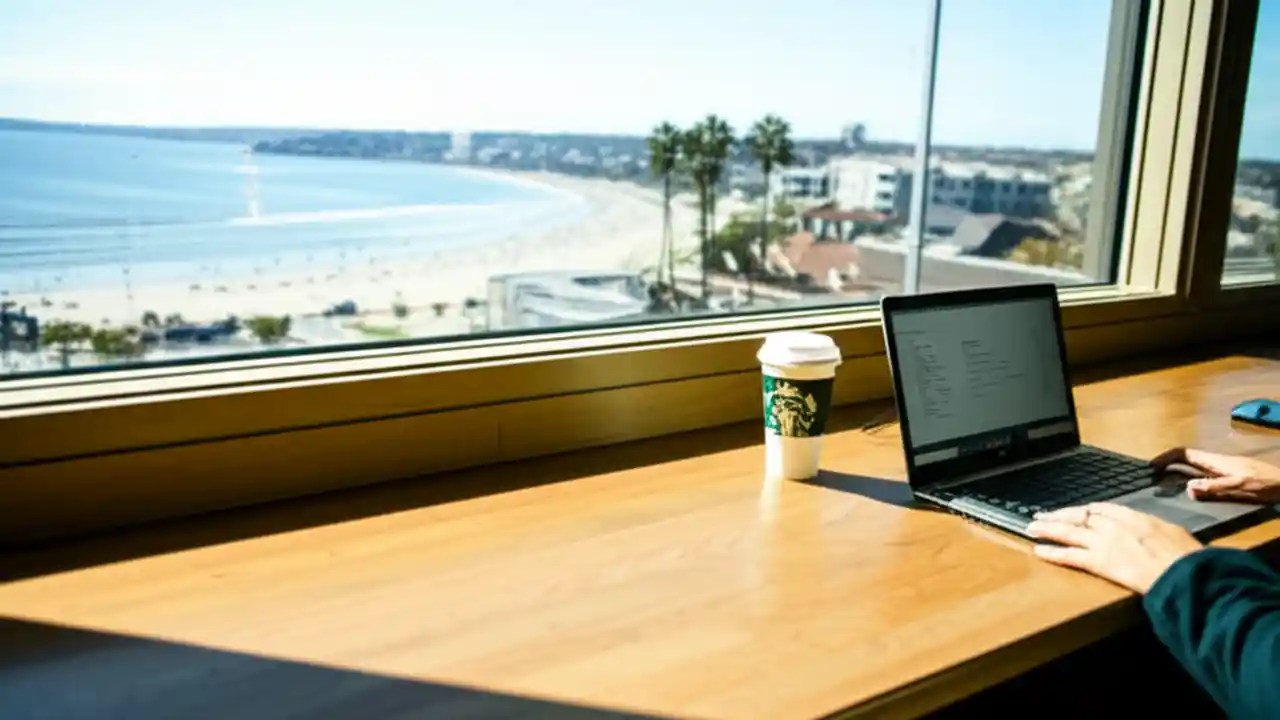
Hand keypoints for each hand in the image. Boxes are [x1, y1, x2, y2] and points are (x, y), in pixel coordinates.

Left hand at [1027, 503, 1201, 592]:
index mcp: (1134, 515)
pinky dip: (1053, 552)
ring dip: (1048, 529)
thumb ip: (1154, 529)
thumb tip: (1153, 532)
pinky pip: (1070, 555)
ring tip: (1031, 528)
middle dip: (1059, 516)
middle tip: (1041, 516)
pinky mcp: (1099, 561)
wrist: (1184, 572)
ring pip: (1068, 531)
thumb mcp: (1172, 532)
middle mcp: (1114, 524)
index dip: (1084, 511)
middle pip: (1079, 516)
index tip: (1075, 512)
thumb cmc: (1186, 556)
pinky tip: (1039, 551)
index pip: (1101, 509)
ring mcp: (1104, 541)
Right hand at [1151, 447, 1279, 503]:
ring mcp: (1222, 468)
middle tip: (1153, 477)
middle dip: (1168, 464)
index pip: (1184, 453)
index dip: (1166, 457)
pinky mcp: (1228, 476)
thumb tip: (1187, 487)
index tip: (1151, 467)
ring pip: (1194, 466)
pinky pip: (1203, 475)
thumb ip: (1214, 487)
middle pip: (1186, 458)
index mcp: (1215, 461)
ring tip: (1166, 485)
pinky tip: (1191, 492)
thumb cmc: (1265, 484)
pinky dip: (1190, 479)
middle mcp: (1216, 462)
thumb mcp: (1239, 487)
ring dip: (1178, 472)